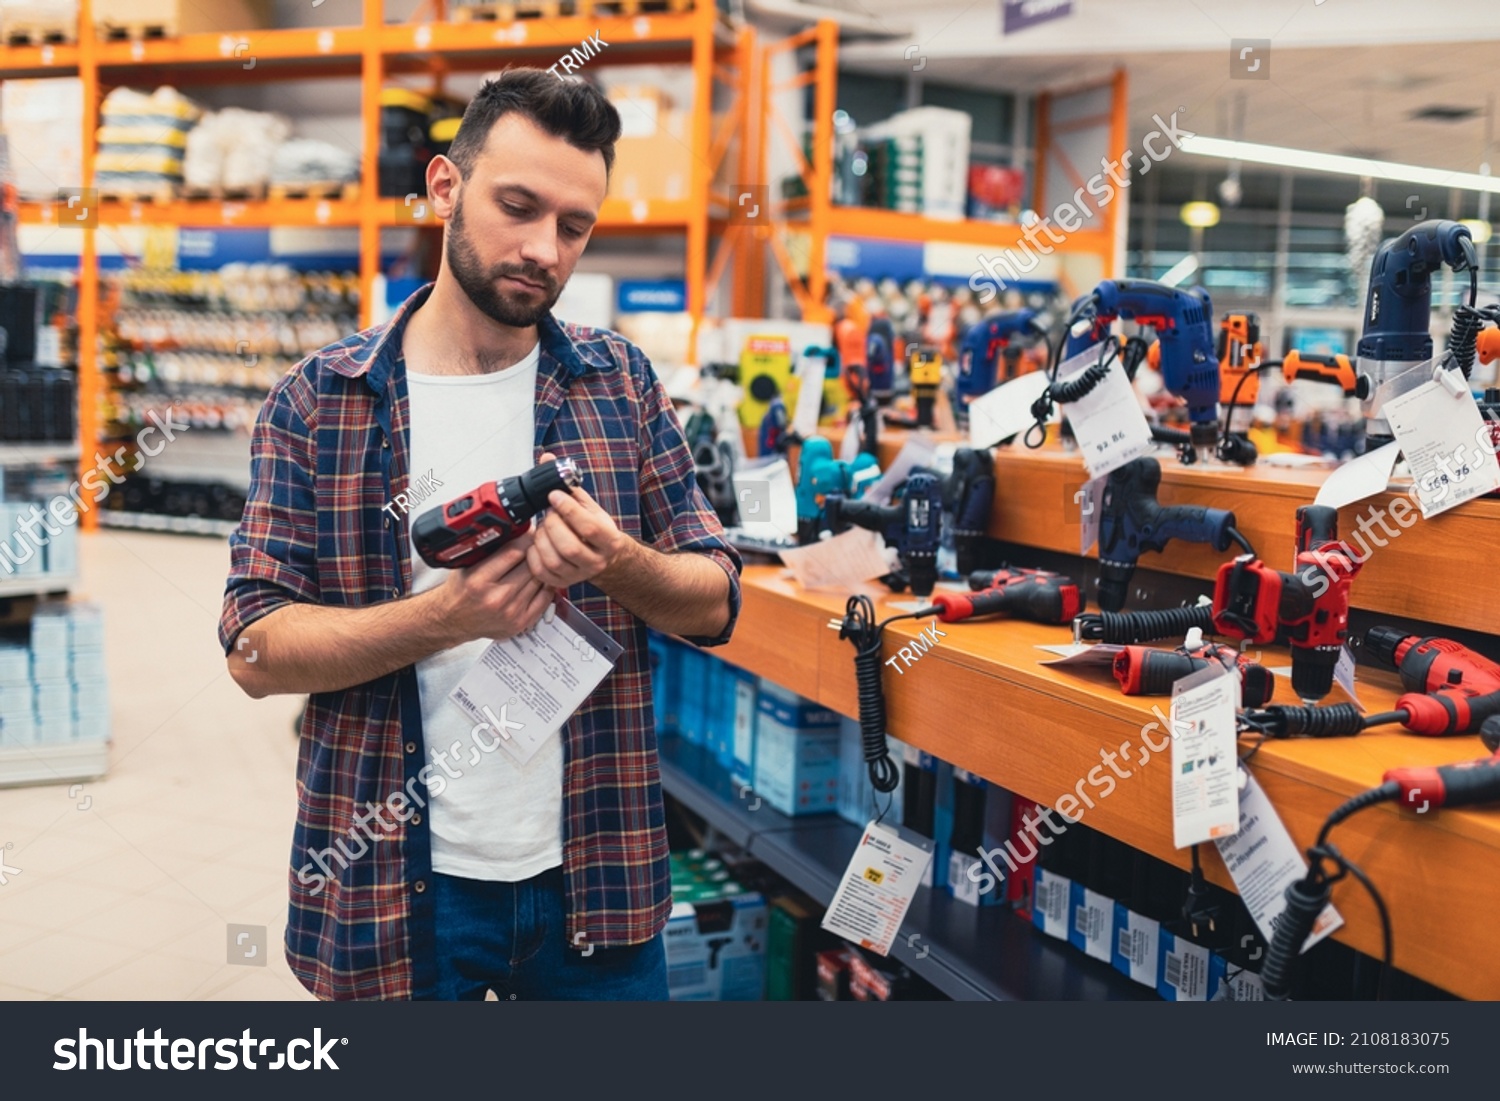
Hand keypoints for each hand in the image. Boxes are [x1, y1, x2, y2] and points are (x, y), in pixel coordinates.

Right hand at [439, 533, 553, 642]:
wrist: (454, 620)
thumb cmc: (460, 591)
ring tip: (535, 562)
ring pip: (540, 579)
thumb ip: (489, 550)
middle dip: (534, 551)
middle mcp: (496, 598)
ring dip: (541, 568)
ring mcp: (511, 612)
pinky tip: (537, 579)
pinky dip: (545, 584)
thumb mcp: (467, 564)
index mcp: (479, 580)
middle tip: (534, 545)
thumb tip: (515, 529)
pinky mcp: (522, 622)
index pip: (514, 551)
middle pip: (530, 564)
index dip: (525, 537)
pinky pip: (546, 596)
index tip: (529, 532)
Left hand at [527, 450, 631, 589]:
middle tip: (549, 513)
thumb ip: (568, 483)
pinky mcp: (563, 583)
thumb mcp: (587, 504)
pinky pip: (542, 572)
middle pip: (569, 546)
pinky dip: (534, 554)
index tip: (554, 496)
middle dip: (552, 524)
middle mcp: (596, 561)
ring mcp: (579, 575)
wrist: (603, 557)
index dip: (567, 509)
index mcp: (609, 541)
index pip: (588, 526)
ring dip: (542, 538)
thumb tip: (547, 458)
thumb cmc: (595, 529)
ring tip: (544, 527)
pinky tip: (538, 542)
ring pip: (553, 560)